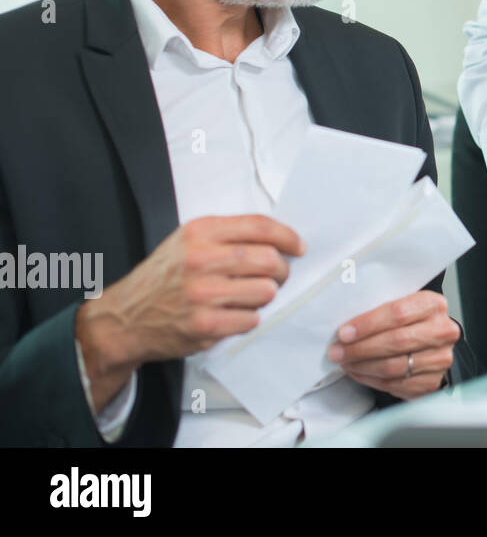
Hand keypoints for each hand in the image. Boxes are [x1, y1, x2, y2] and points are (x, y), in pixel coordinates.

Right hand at [75, 214, 304, 409]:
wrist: (124, 318)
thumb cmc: (164, 277)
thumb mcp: (188, 241)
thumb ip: (228, 235)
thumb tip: (279, 240)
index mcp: (200, 232)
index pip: (260, 226)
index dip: (288, 237)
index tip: (298, 247)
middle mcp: (201, 259)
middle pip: (269, 260)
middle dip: (282, 270)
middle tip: (278, 276)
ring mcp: (203, 294)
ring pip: (266, 291)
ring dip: (264, 296)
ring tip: (248, 296)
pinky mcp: (205, 325)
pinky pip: (252, 319)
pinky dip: (248, 318)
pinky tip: (231, 314)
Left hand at [328, 290, 459, 399]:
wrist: (431, 342)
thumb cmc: (410, 322)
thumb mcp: (401, 305)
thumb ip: (379, 311)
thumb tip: (346, 327)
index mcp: (433, 305)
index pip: (398, 313)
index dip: (368, 324)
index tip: (344, 333)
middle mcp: (443, 331)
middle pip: (396, 341)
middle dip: (360, 348)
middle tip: (337, 352)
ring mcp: (440, 358)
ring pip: (394, 366)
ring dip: (363, 366)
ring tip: (345, 363)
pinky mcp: (432, 381)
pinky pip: (395, 384)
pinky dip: (371, 380)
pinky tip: (359, 373)